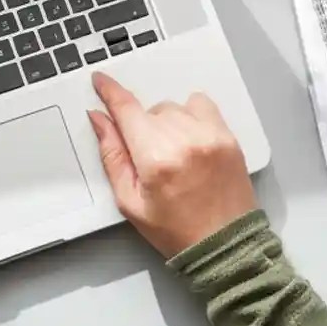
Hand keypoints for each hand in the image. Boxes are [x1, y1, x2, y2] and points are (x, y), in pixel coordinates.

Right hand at [88, 72, 256, 257]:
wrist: (226, 245)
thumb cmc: (176, 230)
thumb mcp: (130, 201)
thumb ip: (112, 155)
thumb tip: (99, 119)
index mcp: (155, 158)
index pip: (126, 109)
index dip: (109, 91)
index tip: (100, 80)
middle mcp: (184, 139)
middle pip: (150, 110)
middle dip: (142, 127)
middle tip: (148, 158)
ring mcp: (210, 134)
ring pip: (174, 107)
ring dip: (166, 122)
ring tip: (172, 153)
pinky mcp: (228, 135)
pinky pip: (202, 105)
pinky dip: (191, 115)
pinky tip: (190, 140)